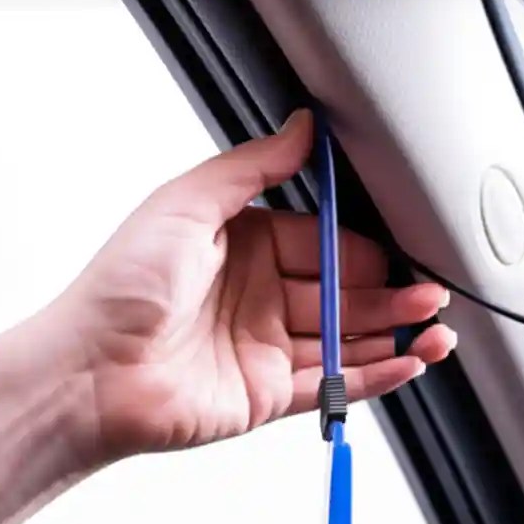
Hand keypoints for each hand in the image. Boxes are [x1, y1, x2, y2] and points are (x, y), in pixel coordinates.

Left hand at [52, 109, 455, 461]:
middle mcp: (260, 296)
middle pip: (345, 293)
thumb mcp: (186, 204)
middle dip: (392, 295)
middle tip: (429, 295)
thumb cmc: (121, 285)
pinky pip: (336, 384)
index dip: (364, 251)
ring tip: (436, 332)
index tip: (398, 253)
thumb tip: (301, 128)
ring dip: (396, 335)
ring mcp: (267, 347)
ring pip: (349, 339)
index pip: (324, 244)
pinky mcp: (270, 395)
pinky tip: (409, 363)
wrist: (88, 372)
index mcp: (246, 247)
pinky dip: (376, 376)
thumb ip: (252, 168)